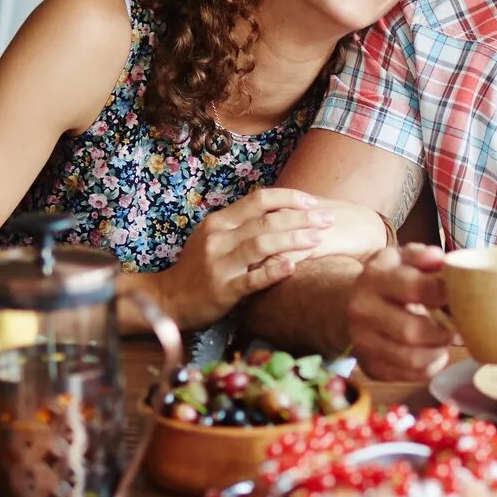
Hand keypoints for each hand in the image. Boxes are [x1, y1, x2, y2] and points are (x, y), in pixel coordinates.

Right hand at [157, 189, 334, 328]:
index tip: (312, 201)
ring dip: (293, 240)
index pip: (258, 199)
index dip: (288, 197)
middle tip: (328, 218)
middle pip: (266, 220)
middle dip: (301, 217)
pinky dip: (273, 271)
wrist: (169, 298)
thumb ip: (240, 224)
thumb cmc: (198, 267)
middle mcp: (219, 238)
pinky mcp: (223, 290)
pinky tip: (293, 267)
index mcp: (219, 222)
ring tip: (319, 238)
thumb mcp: (213, 237)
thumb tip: (276, 209)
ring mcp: (220, 264)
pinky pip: (252, 279)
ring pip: (261, 245)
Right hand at [348, 243, 457, 381]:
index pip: (414, 288)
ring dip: (438, 352)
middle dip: (443, 332)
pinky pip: (409, 376)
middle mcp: (362, 311)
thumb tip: (439, 259)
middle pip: (411, 331)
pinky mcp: (370, 367)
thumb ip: (422, 256)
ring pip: (412, 359)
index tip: (459, 295)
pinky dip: (430, 367)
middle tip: (457, 326)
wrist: (350, 305)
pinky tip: (433, 353)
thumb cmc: (389, 279)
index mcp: (374, 278)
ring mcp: (363, 342)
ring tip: (445, 339)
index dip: (444, 293)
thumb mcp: (401, 258)